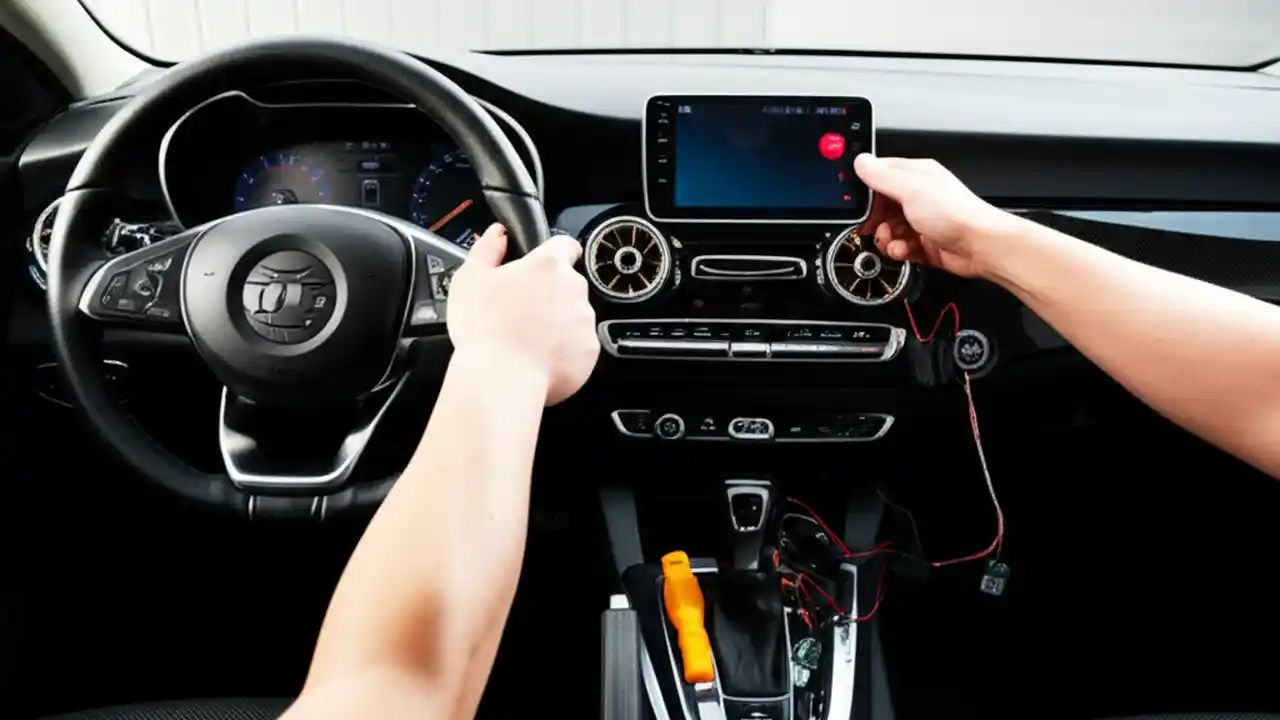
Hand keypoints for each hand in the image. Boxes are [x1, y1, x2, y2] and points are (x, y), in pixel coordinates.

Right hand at [446, 224, 599, 405]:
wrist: (501, 379)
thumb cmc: (484, 330)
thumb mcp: (470, 279)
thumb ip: (487, 249)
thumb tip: (498, 233)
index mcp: (547, 265)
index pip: (565, 245)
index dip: (554, 252)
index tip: (544, 264)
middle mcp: (573, 289)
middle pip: (568, 283)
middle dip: (550, 294)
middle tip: (522, 311)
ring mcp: (584, 321)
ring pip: (574, 315)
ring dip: (557, 322)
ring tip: (528, 338)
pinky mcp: (589, 350)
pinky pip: (578, 345)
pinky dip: (564, 350)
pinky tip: (539, 357)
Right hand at [854, 154, 1016, 278]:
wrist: (980, 246)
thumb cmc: (955, 214)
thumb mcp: (911, 189)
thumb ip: (882, 176)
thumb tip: (861, 161)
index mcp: (916, 176)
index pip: (881, 175)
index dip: (867, 189)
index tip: (859, 203)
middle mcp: (920, 196)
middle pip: (882, 205)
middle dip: (875, 218)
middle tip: (873, 225)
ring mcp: (922, 220)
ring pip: (890, 228)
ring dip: (885, 237)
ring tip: (892, 240)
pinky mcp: (925, 242)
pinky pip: (901, 246)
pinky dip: (898, 250)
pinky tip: (904, 250)